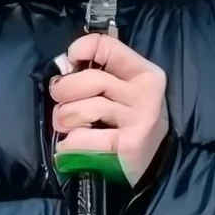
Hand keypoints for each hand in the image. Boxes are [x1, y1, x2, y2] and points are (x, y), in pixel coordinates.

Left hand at [49, 33, 169, 185]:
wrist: (156, 169)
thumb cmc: (131, 124)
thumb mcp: (126, 92)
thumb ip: (101, 74)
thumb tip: (64, 66)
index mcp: (144, 72)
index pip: (106, 45)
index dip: (79, 50)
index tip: (70, 64)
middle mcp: (145, 93)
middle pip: (91, 78)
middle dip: (64, 89)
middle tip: (58, 99)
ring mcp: (139, 119)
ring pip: (84, 107)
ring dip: (64, 117)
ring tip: (63, 124)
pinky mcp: (129, 145)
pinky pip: (84, 137)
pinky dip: (69, 143)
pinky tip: (68, 146)